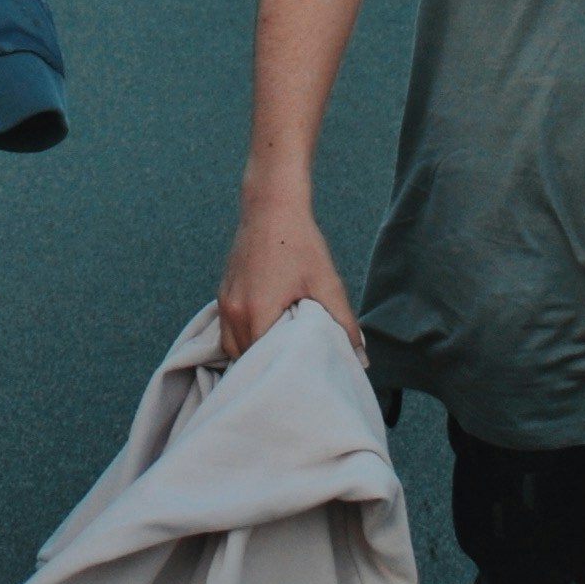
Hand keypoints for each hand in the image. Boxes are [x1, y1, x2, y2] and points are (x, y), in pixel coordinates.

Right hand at [218, 181, 362, 361]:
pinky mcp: (223, 293)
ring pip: (231, 348)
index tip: (302, 378)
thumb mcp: (327, 283)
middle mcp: (233, 312)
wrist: (271, 205)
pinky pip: (227, 330)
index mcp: (256, 313)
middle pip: (244, 360)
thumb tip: (360, 359)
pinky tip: (265, 333)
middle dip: (266, 368)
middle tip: (293, 371)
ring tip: (278, 355)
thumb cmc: (299, 242)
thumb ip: (344, 325)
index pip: (264, 363)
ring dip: (251, 355)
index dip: (283, 374)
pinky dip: (243, 338)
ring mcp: (224, 302)